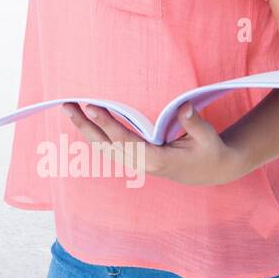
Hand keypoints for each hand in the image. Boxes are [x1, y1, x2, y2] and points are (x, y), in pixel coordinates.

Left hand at [64, 101, 246, 186]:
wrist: (211, 171)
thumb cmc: (210, 151)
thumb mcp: (209, 137)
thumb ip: (195, 123)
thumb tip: (184, 107)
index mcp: (157, 159)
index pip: (126, 141)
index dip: (107, 124)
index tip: (92, 107)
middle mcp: (142, 163)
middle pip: (107, 145)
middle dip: (85, 126)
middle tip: (67, 106)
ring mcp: (137, 163)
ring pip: (104, 148)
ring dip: (85, 129)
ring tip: (69, 109)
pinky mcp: (135, 159)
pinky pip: (109, 147)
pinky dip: (94, 134)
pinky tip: (84, 121)